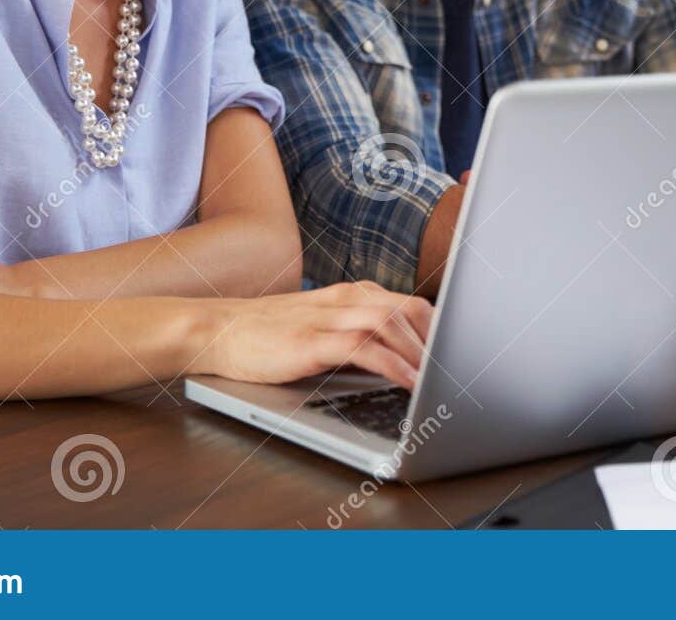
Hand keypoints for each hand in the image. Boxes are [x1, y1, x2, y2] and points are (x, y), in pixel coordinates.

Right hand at [197, 281, 433, 389]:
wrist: (216, 330)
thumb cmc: (268, 334)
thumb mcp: (321, 326)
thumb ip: (356, 332)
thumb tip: (399, 358)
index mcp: (351, 294)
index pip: (410, 303)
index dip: (439, 329)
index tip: (459, 354)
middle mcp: (345, 299)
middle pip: (409, 309)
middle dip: (438, 341)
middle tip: (456, 371)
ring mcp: (327, 318)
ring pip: (391, 323)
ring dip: (421, 353)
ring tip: (440, 380)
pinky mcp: (310, 340)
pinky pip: (363, 347)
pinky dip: (393, 363)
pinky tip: (409, 381)